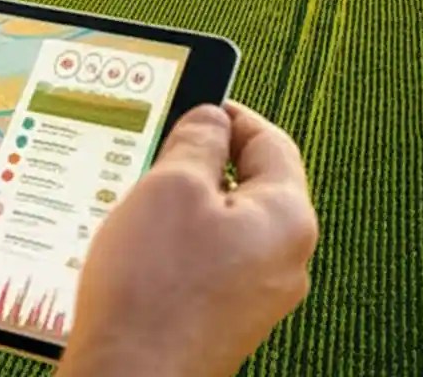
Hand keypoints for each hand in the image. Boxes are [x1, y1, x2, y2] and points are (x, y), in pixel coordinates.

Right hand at [58, 102, 317, 376]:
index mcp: (287, 220)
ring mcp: (255, 296)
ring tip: (135, 208)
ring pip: (221, 227)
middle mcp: (283, 261)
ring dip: (180, 209)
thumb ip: (197, 141)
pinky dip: (172, 248)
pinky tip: (135, 253)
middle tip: (153, 156)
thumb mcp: (169, 188)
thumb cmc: (153, 290)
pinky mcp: (222, 320)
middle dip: (198, 166)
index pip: (271, 142)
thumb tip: (211, 119)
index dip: (230, 114)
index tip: (197, 103)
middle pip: (247, 186)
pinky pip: (204, 264)